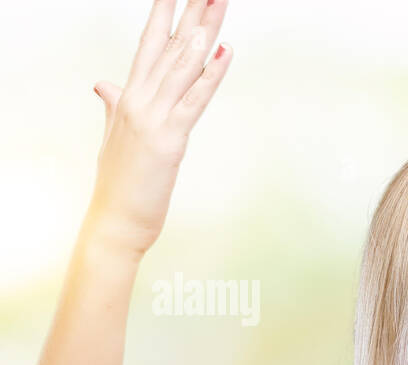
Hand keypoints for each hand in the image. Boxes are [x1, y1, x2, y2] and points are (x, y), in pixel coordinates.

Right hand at [85, 0, 232, 255]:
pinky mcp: (169, 139)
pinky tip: (225, 52)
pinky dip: (211, 74)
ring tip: (217, 3)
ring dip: (204, 32)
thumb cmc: (120, 182)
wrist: (114, 221)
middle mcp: (138, 99)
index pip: (149, 45)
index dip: (163, 15)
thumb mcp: (116, 137)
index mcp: (128, 96)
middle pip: (170, 46)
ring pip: (183, 65)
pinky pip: (194, 100)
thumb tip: (103, 85)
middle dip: (191, 13)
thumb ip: (113, 105)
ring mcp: (152, 117)